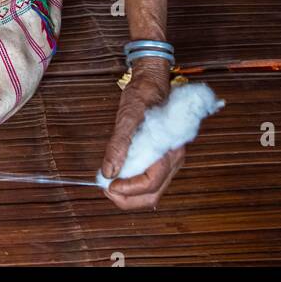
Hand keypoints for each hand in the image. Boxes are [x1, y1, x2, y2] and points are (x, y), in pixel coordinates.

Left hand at [98, 60, 184, 210]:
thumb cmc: (143, 95)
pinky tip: (120, 178)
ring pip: (152, 191)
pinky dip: (134, 185)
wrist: (153, 82)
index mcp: (169, 149)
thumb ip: (119, 145)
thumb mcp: (128, 117)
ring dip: (130, 195)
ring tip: (110, 186)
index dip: (129, 189)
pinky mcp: (162, 158)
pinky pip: (150, 181)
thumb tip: (108, 172)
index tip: (109, 186)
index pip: (151, 182)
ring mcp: (169, 160)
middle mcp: (174, 159)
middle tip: (107, 191)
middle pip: (153, 194)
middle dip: (128, 199)